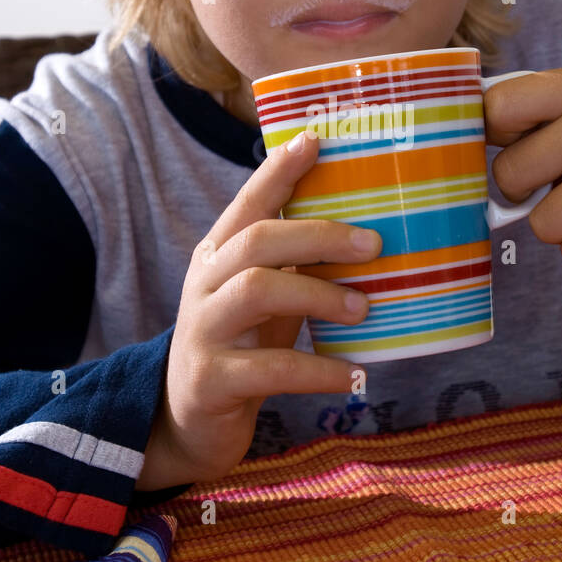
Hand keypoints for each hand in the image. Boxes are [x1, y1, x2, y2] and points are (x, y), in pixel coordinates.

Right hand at [135, 128, 381, 489]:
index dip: (279, 171)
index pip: (248, 204)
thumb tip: (369, 231)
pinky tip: (354, 376)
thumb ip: (295, 266)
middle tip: (374, 244)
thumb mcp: (264, 299)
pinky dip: (318, 371)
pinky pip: (269, 368)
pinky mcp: (211, 381)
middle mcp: (204, 285)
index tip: (316, 140)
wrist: (187, 422)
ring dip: (319, 293)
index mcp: (217, 257)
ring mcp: (202, 332)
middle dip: (318, 235)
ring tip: (365, 308)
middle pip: (257, 241)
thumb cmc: (240, 348)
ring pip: (258, 290)